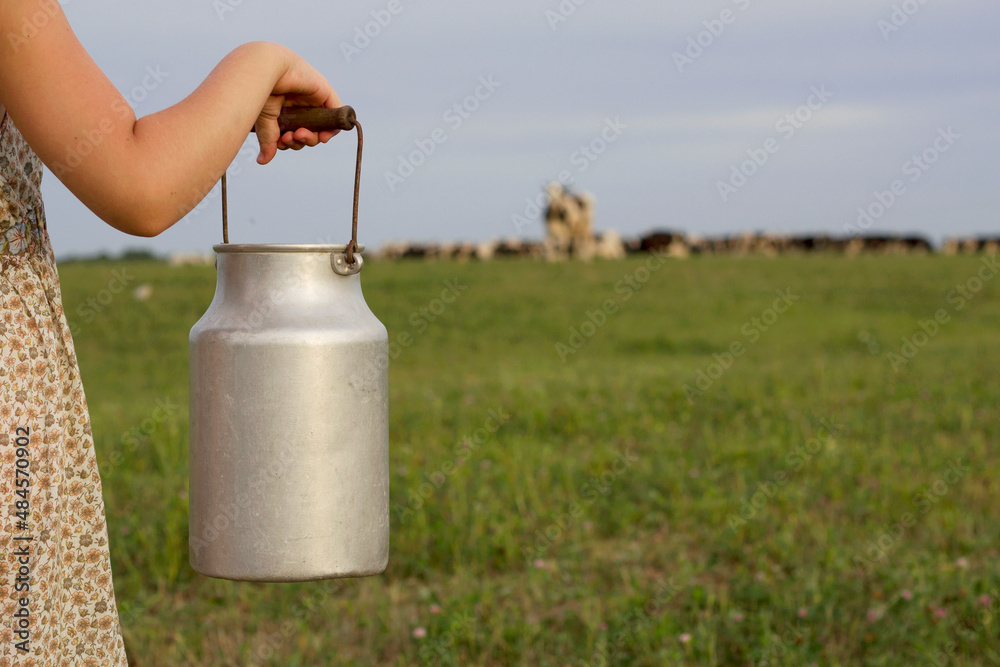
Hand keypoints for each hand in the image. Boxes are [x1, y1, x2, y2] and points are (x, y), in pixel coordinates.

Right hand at [254, 47, 341, 164]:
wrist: (269, 68)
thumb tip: (263, 161)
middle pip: (307, 135)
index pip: (292, 135)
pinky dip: (331, 130)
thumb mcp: (265, 121)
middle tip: (291, 138)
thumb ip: (268, 141)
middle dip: (300, 141)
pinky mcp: (325, 94)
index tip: (282, 142)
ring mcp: (313, 101)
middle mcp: (300, 107)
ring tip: (301, 135)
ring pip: (320, 130)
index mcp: (284, 111)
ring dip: (312, 139)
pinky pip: (335, 117)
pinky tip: (323, 137)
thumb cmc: (262, 89)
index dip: (289, 143)